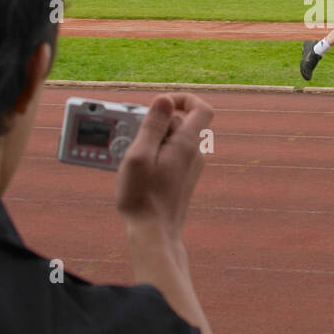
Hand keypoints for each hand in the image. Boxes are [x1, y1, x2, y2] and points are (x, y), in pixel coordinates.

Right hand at [115, 93, 213, 234]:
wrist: (155, 234)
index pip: (202, 108)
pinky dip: (155, 155)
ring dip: (153, 140)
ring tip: (131, 155)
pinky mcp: (183, 179)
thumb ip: (153, 125)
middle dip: (157, 122)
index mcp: (187, 144)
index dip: (184, 98)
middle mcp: (194, 154)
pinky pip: (171, 156)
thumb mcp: (140, 155)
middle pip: (181, 123)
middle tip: (133, 134)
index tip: (162, 103)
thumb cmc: (143, 197)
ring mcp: (190, 168)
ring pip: (174, 141)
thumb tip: (164, 100)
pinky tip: (137, 169)